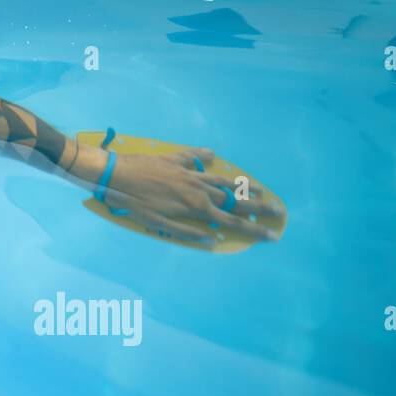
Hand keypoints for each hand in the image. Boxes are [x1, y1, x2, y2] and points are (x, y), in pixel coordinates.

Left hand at [70, 144, 284, 244]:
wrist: (115, 173)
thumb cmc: (133, 203)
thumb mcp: (158, 225)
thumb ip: (187, 232)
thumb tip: (212, 240)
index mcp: (196, 207)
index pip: (232, 222)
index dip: (254, 230)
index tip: (273, 235)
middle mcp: (197, 188)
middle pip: (234, 199)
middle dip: (259, 206)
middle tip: (279, 210)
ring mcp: (187, 172)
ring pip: (220, 178)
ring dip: (240, 184)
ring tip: (258, 187)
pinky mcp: (174, 160)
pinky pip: (193, 157)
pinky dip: (204, 156)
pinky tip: (212, 154)